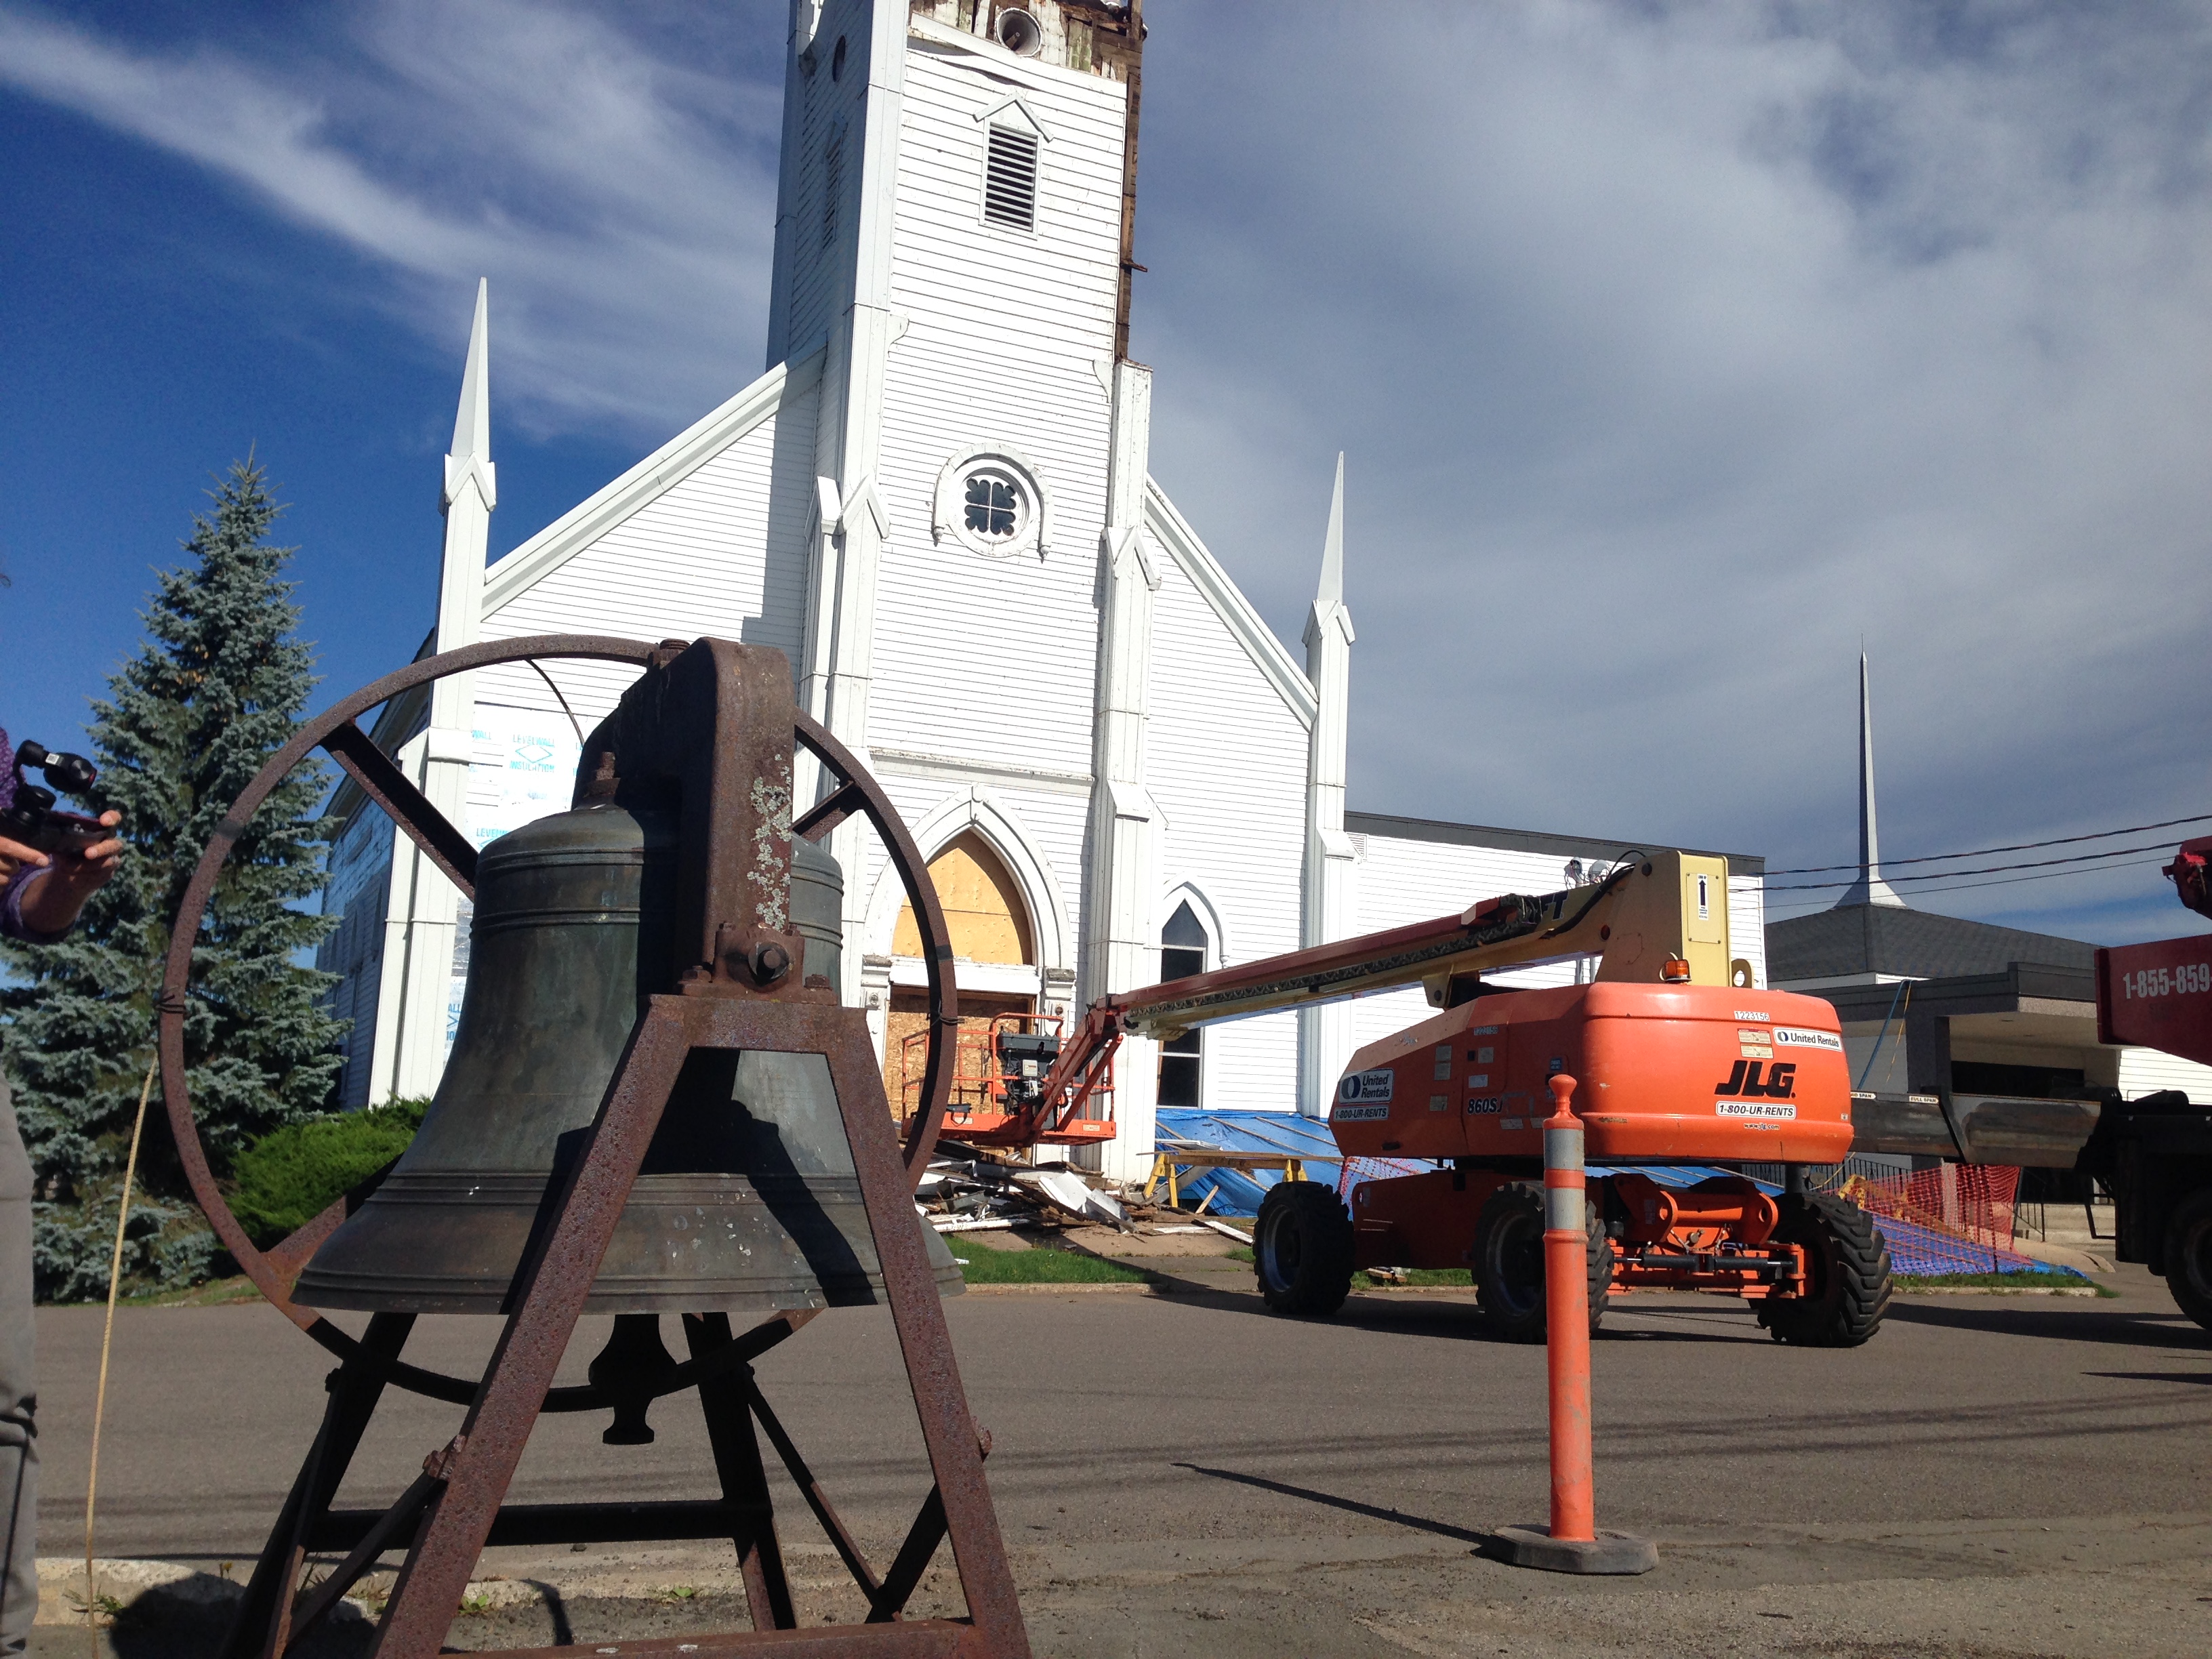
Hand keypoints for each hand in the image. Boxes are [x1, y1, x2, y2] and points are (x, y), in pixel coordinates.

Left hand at [12, 811, 122, 934]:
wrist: (68, 877)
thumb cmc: (63, 856)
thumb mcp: (59, 847)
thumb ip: (59, 840)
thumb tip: (43, 832)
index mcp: (99, 832)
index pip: (112, 820)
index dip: (111, 818)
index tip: (103, 820)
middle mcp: (109, 845)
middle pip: (115, 844)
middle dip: (101, 849)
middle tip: (86, 853)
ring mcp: (111, 861)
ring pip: (109, 862)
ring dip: (93, 865)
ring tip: (75, 868)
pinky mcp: (107, 875)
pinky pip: (102, 875)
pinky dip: (89, 876)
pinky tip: (75, 876)